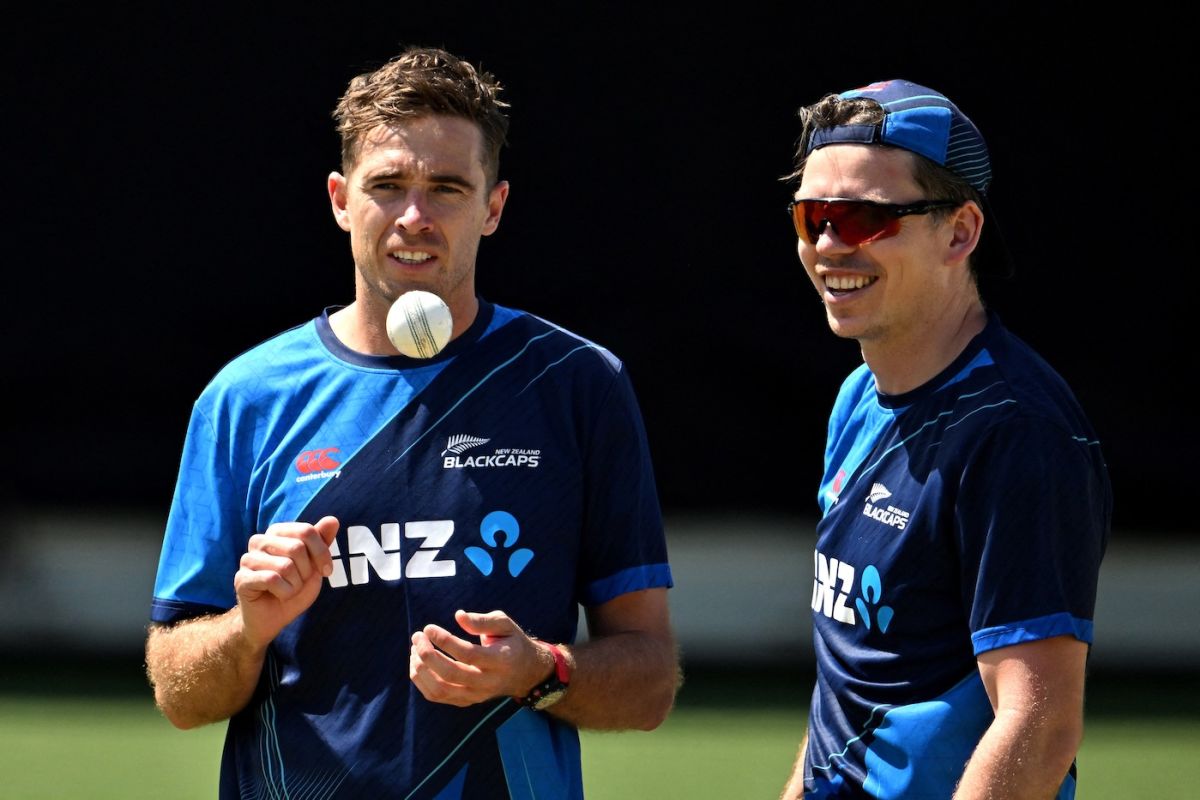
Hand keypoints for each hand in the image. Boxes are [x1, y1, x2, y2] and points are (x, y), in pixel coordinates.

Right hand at [233, 516, 338, 648]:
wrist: (273, 619)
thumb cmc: (294, 588)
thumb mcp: (314, 565)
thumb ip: (322, 542)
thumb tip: (333, 519)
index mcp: (277, 532)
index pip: (306, 531)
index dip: (322, 553)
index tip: (327, 570)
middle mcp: (259, 541)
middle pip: (297, 547)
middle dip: (306, 571)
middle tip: (299, 582)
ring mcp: (247, 559)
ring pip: (286, 566)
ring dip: (295, 584)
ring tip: (287, 589)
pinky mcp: (242, 578)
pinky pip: (272, 580)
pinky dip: (284, 592)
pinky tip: (279, 595)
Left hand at [409, 609, 554, 706]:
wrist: (525, 673)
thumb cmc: (511, 642)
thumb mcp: (505, 624)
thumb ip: (482, 621)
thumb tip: (458, 616)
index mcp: (500, 660)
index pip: (468, 654)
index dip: (445, 641)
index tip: (428, 628)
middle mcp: (488, 682)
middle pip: (451, 674)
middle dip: (427, 655)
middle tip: (417, 636)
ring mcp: (476, 695)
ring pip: (440, 689)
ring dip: (421, 669)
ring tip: (415, 649)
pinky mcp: (466, 701)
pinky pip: (438, 696)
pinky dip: (422, 681)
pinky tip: (418, 663)